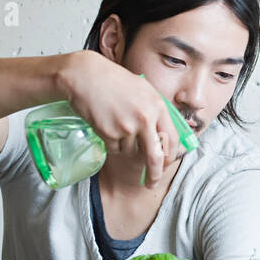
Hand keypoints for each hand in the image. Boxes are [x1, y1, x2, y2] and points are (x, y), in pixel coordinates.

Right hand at [58, 51, 181, 186]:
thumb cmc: (115, 81)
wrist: (86, 76)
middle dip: (154, 174)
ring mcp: (127, 127)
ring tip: (116, 123)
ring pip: (130, 151)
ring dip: (124, 146)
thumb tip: (165, 137)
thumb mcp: (144, 90)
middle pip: (155, 156)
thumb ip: (156, 112)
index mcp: (158, 106)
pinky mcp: (109, 133)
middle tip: (151, 183)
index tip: (166, 165)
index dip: (170, 156)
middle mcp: (145, 118)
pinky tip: (107, 125)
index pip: (172, 139)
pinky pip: (114, 149)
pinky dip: (111, 143)